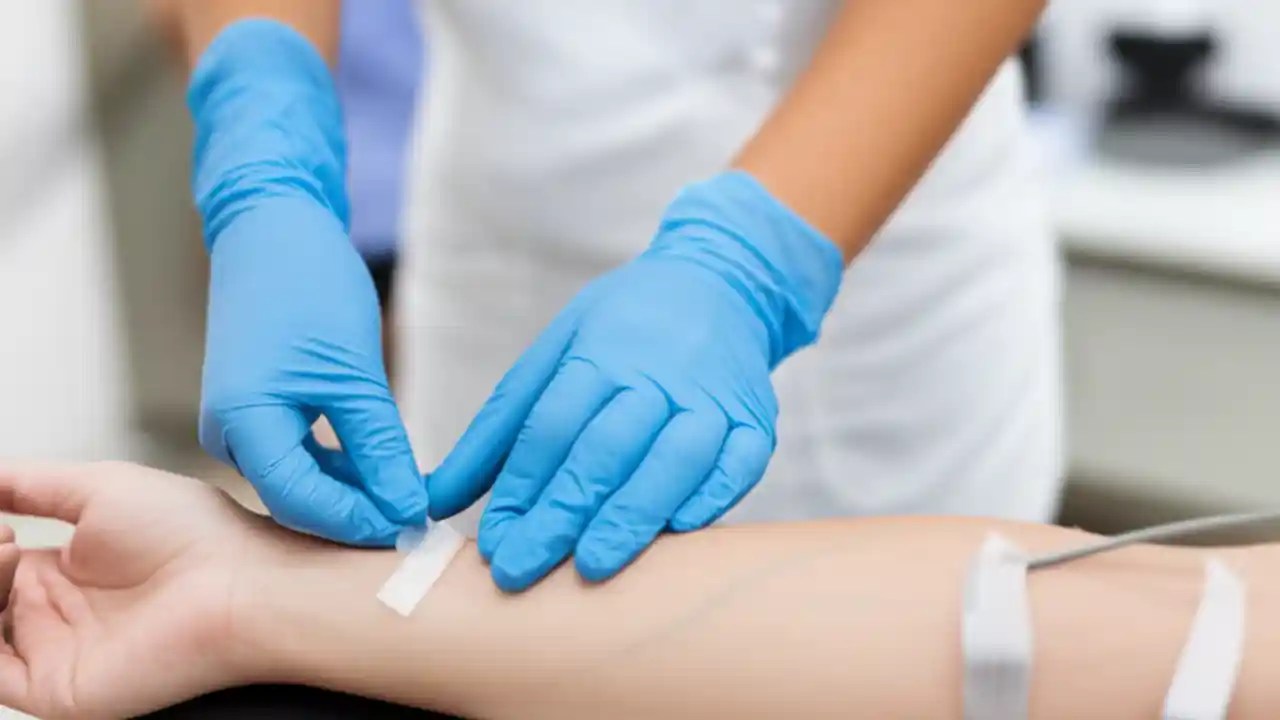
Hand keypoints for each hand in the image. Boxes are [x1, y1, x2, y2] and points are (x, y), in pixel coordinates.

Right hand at [0, 461, 289, 718]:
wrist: (241, 586)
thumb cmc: (197, 535)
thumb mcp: (101, 486)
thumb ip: (31, 483)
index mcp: (70, 567)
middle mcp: (59, 611)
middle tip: (2, 536)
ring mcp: (55, 650)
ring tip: (8, 548)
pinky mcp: (55, 688)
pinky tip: (2, 579)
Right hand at [191, 20, 427, 545]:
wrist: (275, 225)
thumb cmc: (310, 287)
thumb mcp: (354, 374)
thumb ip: (378, 447)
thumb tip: (406, 508)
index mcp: (245, 423)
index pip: (301, 503)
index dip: (357, 523)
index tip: (413, 528)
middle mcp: (231, 431)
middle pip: (298, 500)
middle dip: (357, 514)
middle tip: (419, 523)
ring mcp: (242, 419)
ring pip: (301, 478)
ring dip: (353, 490)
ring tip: (409, 497)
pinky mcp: (260, 404)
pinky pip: (300, 452)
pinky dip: (342, 463)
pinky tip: (384, 467)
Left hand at [428, 172, 844, 590]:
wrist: (720, 282)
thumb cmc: (623, 328)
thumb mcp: (555, 354)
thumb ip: (500, 429)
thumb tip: (436, 497)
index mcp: (600, 354)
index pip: (552, 428)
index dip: (522, 487)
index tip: (495, 543)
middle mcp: (657, 373)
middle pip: (606, 449)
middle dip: (562, 514)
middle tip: (523, 570)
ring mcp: (712, 396)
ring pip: (674, 459)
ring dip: (633, 514)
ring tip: (592, 566)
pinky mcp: (756, 418)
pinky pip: (741, 461)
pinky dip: (713, 495)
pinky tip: (681, 531)